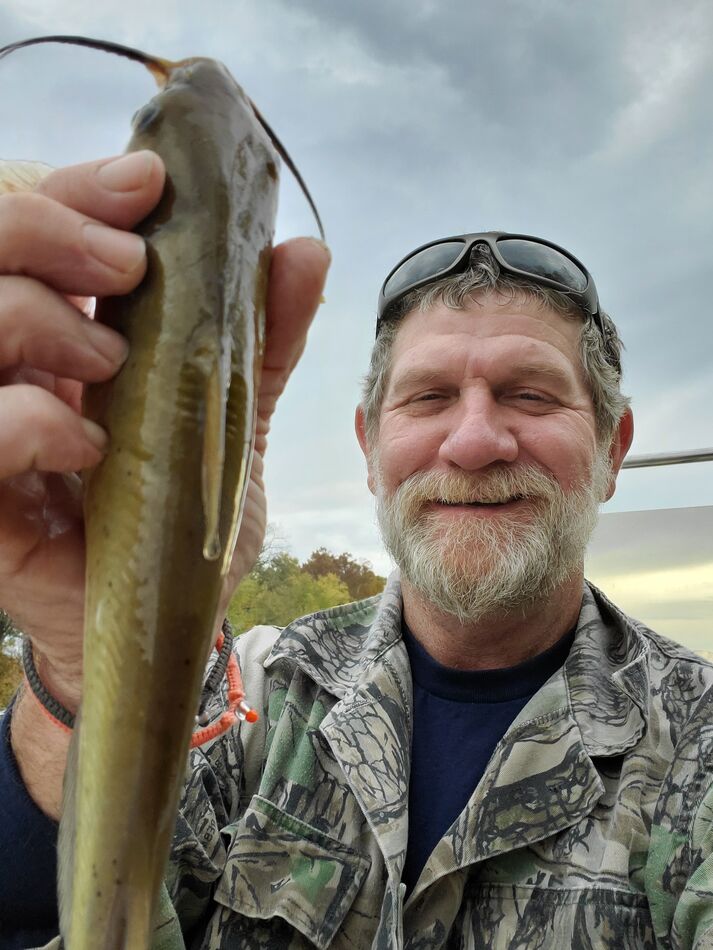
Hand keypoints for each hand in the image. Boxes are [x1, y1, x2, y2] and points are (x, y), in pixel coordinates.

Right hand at [0, 152, 328, 709]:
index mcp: (71, 329)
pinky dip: (27, 421)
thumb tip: (305, 252)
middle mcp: (18, 362)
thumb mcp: (234, 421)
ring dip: (41, 317)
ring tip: (112, 361)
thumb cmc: (186, 514)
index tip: (149, 186)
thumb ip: (262, 341)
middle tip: (127, 264)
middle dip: (52, 228)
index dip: (82, 188)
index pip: (46, 222)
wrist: (164, 618)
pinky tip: (86, 446)